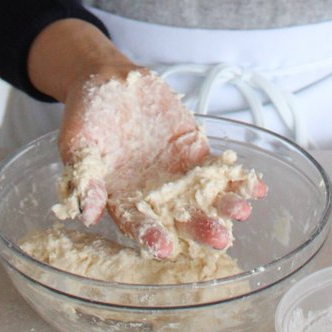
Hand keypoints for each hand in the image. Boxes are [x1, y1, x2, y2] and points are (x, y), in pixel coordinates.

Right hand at [57, 68, 265, 258]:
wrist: (110, 84)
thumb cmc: (86, 117)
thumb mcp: (76, 143)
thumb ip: (84, 176)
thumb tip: (87, 212)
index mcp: (122, 200)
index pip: (139, 224)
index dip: (152, 236)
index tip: (166, 247)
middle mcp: (154, 195)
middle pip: (179, 218)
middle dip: (200, 229)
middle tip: (220, 238)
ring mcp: (178, 176)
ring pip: (205, 198)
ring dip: (224, 206)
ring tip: (240, 210)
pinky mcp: (195, 155)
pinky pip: (217, 170)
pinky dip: (236, 179)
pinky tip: (255, 187)